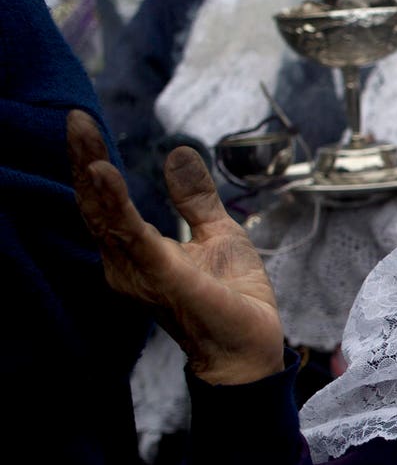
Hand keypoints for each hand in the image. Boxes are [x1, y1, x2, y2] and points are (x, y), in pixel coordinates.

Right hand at [67, 112, 284, 384]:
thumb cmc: (232, 297)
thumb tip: (177, 151)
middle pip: (95, 205)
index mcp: (137, 250)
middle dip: (82, 160)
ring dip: (92, 175)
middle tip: (75, 119)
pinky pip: (133, 237)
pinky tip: (105, 175)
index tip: (82, 123)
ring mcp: (139, 272)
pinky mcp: (161, 278)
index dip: (91, 162)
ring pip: (106, 217)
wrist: (252, 345)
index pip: (105, 200)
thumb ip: (193, 197)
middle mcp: (126, 263)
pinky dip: (116, 205)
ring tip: (83, 137)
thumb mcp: (217, 232)